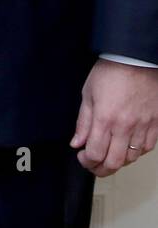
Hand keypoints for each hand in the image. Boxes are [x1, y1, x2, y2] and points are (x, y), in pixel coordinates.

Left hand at [70, 60, 157, 175]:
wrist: (136, 58)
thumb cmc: (112, 70)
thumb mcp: (89, 93)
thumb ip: (83, 122)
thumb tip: (77, 142)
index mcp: (105, 118)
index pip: (95, 154)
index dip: (86, 161)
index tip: (82, 157)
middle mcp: (125, 126)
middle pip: (114, 163)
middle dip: (100, 170)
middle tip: (94, 165)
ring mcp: (143, 126)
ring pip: (131, 159)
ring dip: (118, 162)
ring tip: (109, 155)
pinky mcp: (155, 124)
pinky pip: (147, 148)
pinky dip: (136, 153)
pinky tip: (127, 147)